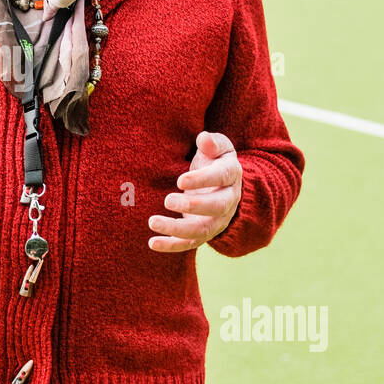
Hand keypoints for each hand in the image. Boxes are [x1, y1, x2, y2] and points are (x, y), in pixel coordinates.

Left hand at [148, 130, 241, 252]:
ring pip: (201, 230)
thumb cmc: (215, 161)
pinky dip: (171, 245)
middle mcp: (228, 201)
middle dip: (193, 206)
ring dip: (177, 228)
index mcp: (231, 175)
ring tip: (153, 221)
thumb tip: (204, 138)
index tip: (180, 180)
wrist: (223, 185)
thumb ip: (212, 142)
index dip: (202, 180)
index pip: (221, 178)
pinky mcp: (203, 233)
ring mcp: (217, 220)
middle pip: (216, 207)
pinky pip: (189, 243)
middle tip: (168, 200)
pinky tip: (152, 243)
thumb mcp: (218, 147)